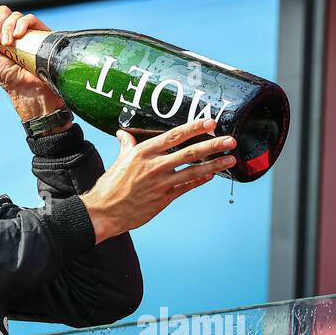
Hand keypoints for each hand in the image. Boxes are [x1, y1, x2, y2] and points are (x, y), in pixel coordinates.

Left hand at [0, 2, 63, 118]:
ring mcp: (25, 30)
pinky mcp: (39, 32)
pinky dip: (21, 24)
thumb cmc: (5, 75)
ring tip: (8, 45)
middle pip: (1, 11)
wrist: (26, 88)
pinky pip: (29, 18)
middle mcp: (10, 29)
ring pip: (14, 14)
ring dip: (7, 27)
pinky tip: (18, 36)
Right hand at [79, 116, 236, 242]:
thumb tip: (123, 133)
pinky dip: (200, 180)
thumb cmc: (110, 185)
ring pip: (194, 171)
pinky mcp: (164, 198)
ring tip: (230, 159)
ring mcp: (161, 183)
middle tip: (230, 141)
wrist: (104, 211)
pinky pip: (187, 187)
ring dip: (215, 164)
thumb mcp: (119, 160)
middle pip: (190, 152)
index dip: (194, 128)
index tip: (210, 123)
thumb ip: (127, 145)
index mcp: (144, 152)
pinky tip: (211, 175)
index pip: (174, 136)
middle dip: (213, 145)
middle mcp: (155, 165)